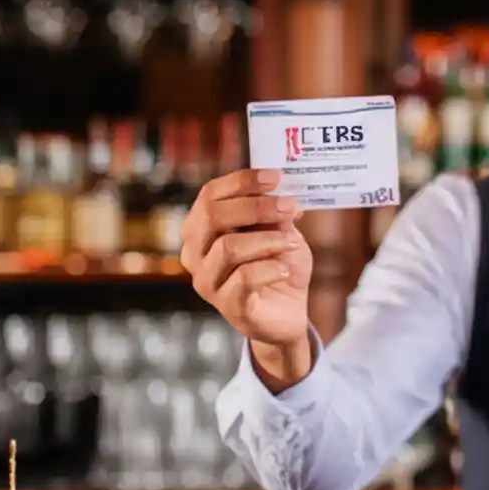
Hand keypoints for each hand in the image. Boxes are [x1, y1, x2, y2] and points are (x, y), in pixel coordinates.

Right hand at [180, 169, 311, 348]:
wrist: (287, 312)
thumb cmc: (277, 265)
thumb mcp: (280, 232)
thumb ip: (274, 213)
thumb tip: (279, 190)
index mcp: (202, 228)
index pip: (210, 195)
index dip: (242, 181)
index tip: (274, 176)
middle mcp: (195, 253)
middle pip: (213, 216)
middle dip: (255, 207)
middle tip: (289, 207)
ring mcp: (207, 281)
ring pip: (228, 247)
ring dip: (268, 240)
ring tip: (294, 241)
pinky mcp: (226, 305)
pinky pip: (243, 279)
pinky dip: (270, 268)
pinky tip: (285, 268)